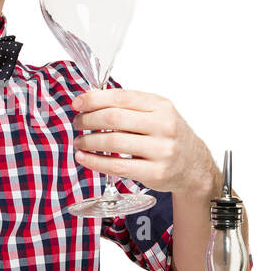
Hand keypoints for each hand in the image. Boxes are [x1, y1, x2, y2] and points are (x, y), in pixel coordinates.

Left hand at [71, 88, 218, 198]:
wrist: (194, 165)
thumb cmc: (168, 136)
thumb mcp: (157, 112)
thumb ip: (129, 106)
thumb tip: (90, 101)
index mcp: (161, 106)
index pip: (121, 97)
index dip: (94, 99)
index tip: (78, 103)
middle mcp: (163, 126)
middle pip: (114, 118)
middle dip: (88, 120)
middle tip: (77, 123)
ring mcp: (161, 150)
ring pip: (113, 142)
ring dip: (89, 141)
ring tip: (79, 141)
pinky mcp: (155, 172)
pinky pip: (117, 167)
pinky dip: (95, 162)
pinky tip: (84, 158)